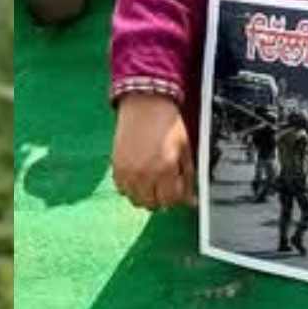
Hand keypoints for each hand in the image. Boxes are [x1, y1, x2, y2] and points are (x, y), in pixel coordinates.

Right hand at [112, 93, 194, 209]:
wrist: (145, 105)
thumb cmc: (166, 124)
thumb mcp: (185, 150)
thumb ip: (188, 178)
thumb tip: (191, 200)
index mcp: (165, 168)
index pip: (170, 200)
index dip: (176, 196)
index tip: (177, 187)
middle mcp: (144, 173)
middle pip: (152, 204)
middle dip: (161, 198)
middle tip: (165, 184)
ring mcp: (128, 171)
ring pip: (136, 200)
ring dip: (145, 195)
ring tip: (151, 180)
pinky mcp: (116, 166)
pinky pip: (122, 189)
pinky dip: (130, 188)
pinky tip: (138, 176)